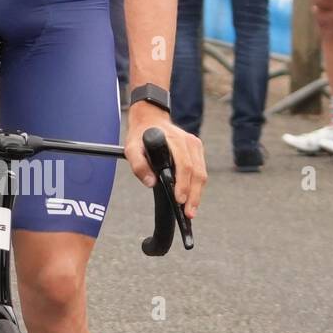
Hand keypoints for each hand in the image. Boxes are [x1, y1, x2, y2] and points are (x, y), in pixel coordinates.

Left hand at [124, 104, 206, 218]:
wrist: (150, 119)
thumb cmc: (140, 136)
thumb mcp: (131, 148)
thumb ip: (138, 165)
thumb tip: (151, 183)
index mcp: (174, 139)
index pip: (184, 165)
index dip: (183, 184)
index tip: (179, 200)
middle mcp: (189, 141)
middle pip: (197, 172)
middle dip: (194, 195)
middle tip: (188, 213)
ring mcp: (195, 145)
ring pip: (201, 173)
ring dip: (197, 193)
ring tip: (191, 210)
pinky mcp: (197, 150)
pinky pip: (201, 171)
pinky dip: (197, 187)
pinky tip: (192, 199)